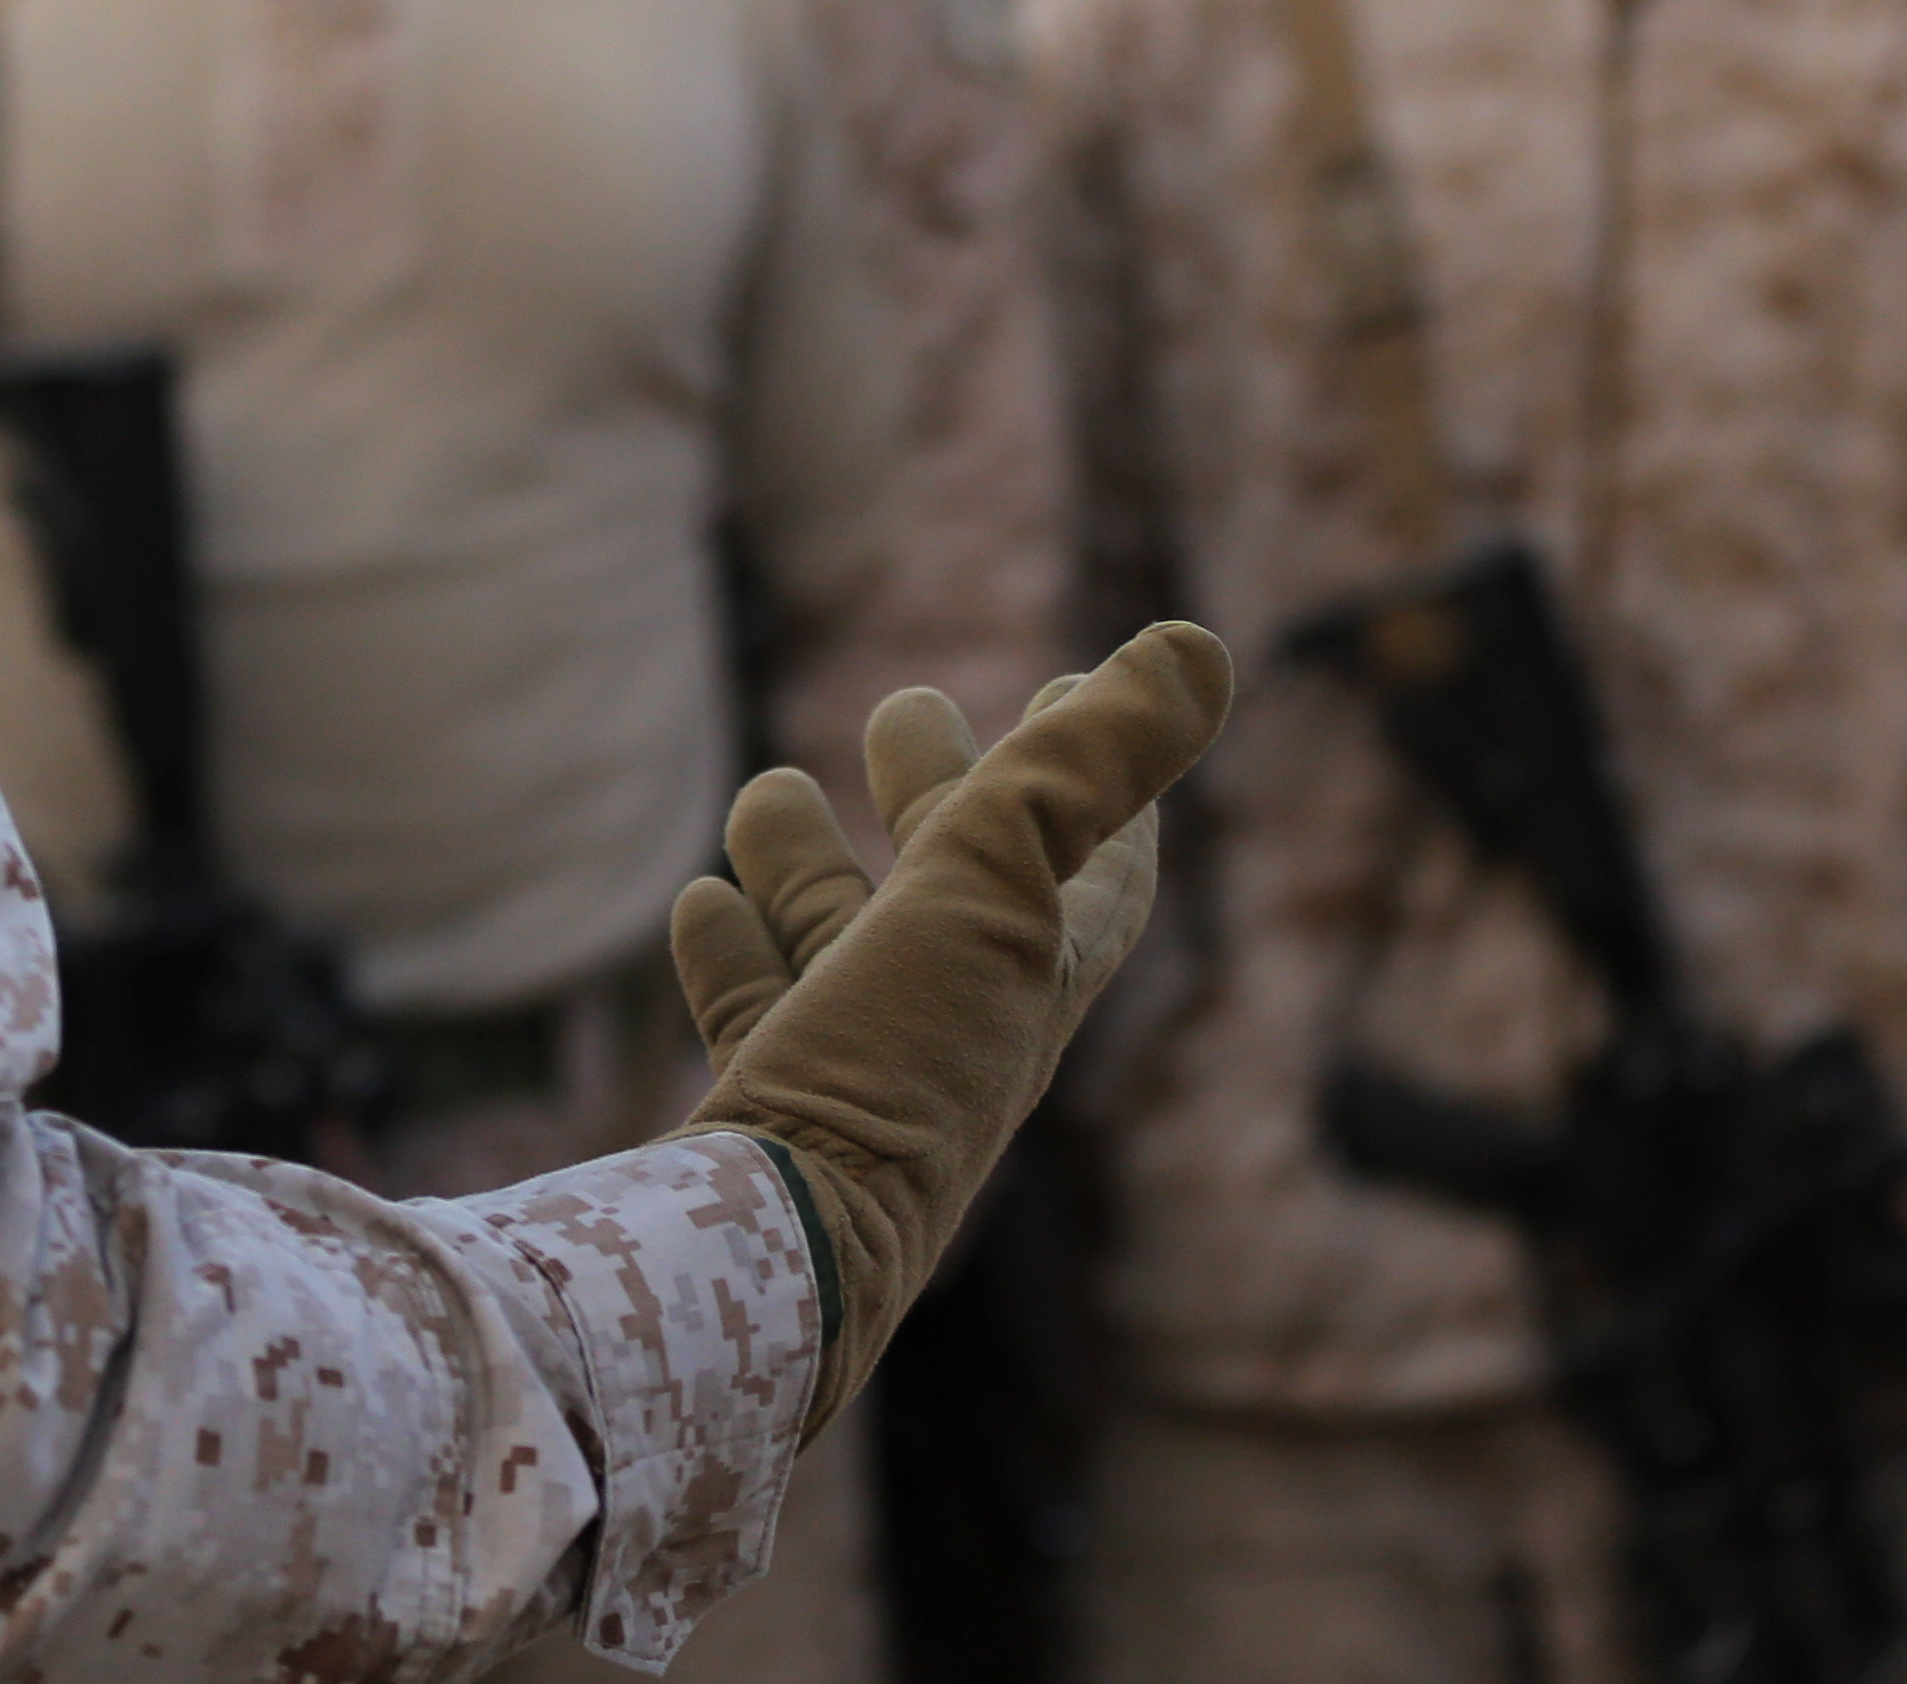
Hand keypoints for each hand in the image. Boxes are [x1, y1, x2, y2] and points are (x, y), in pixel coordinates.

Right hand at [666, 622, 1228, 1424]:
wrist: (769, 1263)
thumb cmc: (896, 1071)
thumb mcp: (1002, 889)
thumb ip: (1091, 764)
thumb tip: (1204, 645)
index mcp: (1035, 982)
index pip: (1100, 862)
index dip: (1101, 771)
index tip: (1081, 686)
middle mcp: (959, 1035)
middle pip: (961, 890)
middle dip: (940, 793)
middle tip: (906, 704)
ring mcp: (860, 1080)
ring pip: (844, 946)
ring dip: (812, 866)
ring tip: (772, 791)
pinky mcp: (766, 1116)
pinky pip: (756, 1015)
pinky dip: (734, 947)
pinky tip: (702, 901)